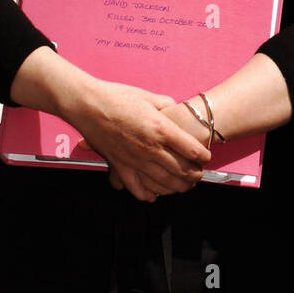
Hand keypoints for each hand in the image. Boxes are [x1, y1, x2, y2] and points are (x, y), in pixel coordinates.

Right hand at [73, 80, 209, 203]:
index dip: (203, 156)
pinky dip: (147, 195)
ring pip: (163, 182)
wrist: (88, 105)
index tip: (205, 157)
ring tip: (185, 187)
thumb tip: (175, 108)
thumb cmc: (117, 97)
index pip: (192, 150)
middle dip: (194, 175)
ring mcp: (135, 160)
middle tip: (199, 175)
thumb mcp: (148, 97)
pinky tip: (154, 195)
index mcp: (162, 129)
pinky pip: (137, 187)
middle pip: (182, 169)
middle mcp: (151, 148)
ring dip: (178, 187)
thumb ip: (166, 105)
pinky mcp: (120, 166)